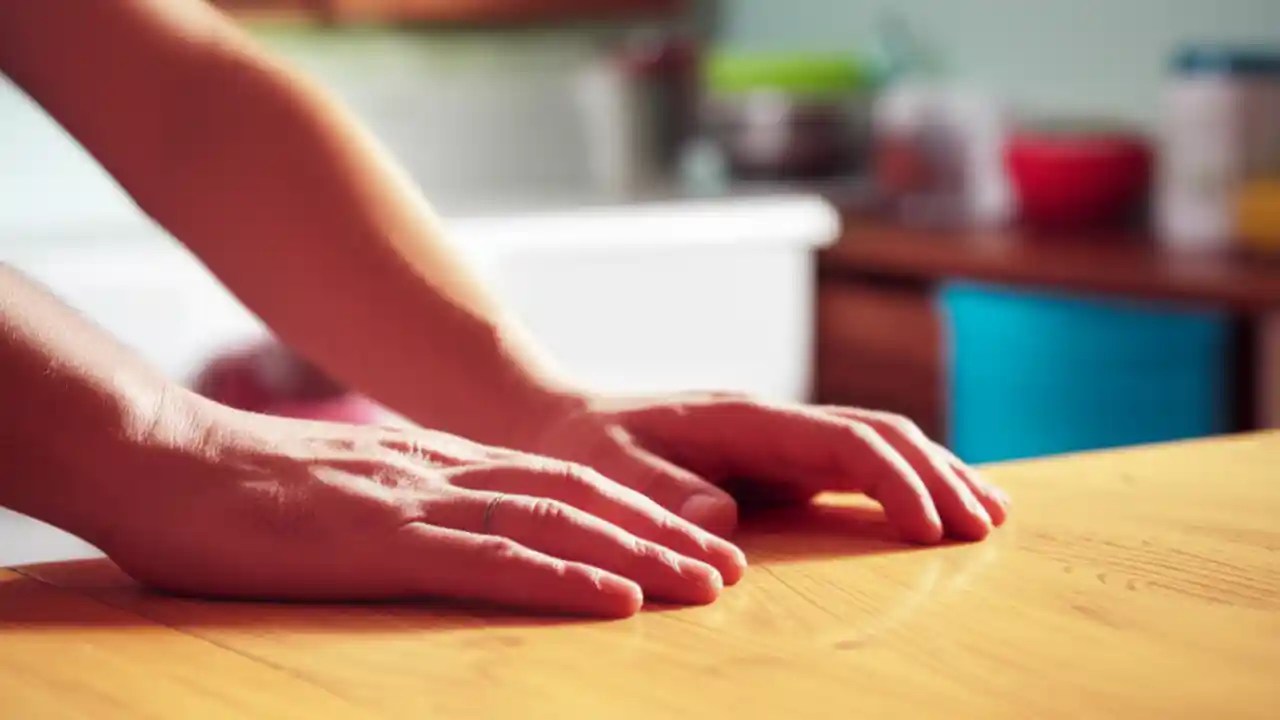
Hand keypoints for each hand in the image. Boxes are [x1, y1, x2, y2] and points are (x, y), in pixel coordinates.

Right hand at [88, 394, 744, 616]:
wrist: (164, 461)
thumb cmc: (244, 491)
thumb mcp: (349, 491)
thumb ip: (410, 503)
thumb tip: (456, 532)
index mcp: (439, 464)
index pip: (561, 483)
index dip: (636, 512)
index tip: (693, 542)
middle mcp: (445, 473)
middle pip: (581, 498)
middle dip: (663, 534)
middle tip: (733, 569)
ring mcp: (418, 502)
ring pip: (556, 523)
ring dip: (640, 555)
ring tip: (706, 585)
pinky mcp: (382, 540)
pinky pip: (490, 559)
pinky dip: (562, 579)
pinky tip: (615, 600)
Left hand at [524, 393, 1009, 543]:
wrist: (561, 424)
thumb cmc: (583, 449)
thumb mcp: (607, 470)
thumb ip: (658, 492)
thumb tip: (724, 522)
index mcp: (742, 417)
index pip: (841, 439)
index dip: (894, 478)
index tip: (930, 524)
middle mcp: (772, 422)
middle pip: (878, 435)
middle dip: (937, 474)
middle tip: (987, 524)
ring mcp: (779, 440)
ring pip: (877, 446)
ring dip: (934, 474)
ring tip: (990, 513)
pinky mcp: (777, 463)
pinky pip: (855, 467)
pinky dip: (903, 484)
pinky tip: (933, 509)